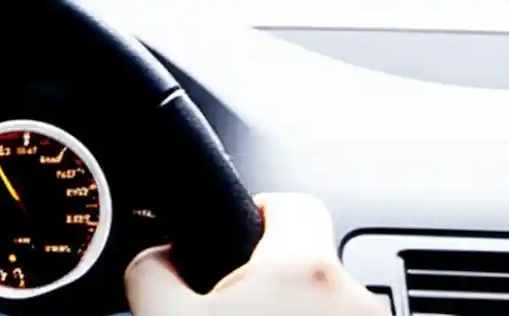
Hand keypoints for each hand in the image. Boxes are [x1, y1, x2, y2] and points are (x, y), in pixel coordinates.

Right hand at [125, 193, 388, 315]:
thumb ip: (152, 273)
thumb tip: (153, 258)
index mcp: (304, 269)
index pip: (292, 204)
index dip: (256, 212)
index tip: (234, 237)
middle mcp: (357, 297)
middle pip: (309, 261)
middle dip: (272, 280)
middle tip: (234, 308)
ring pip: (329, 304)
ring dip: (297, 311)